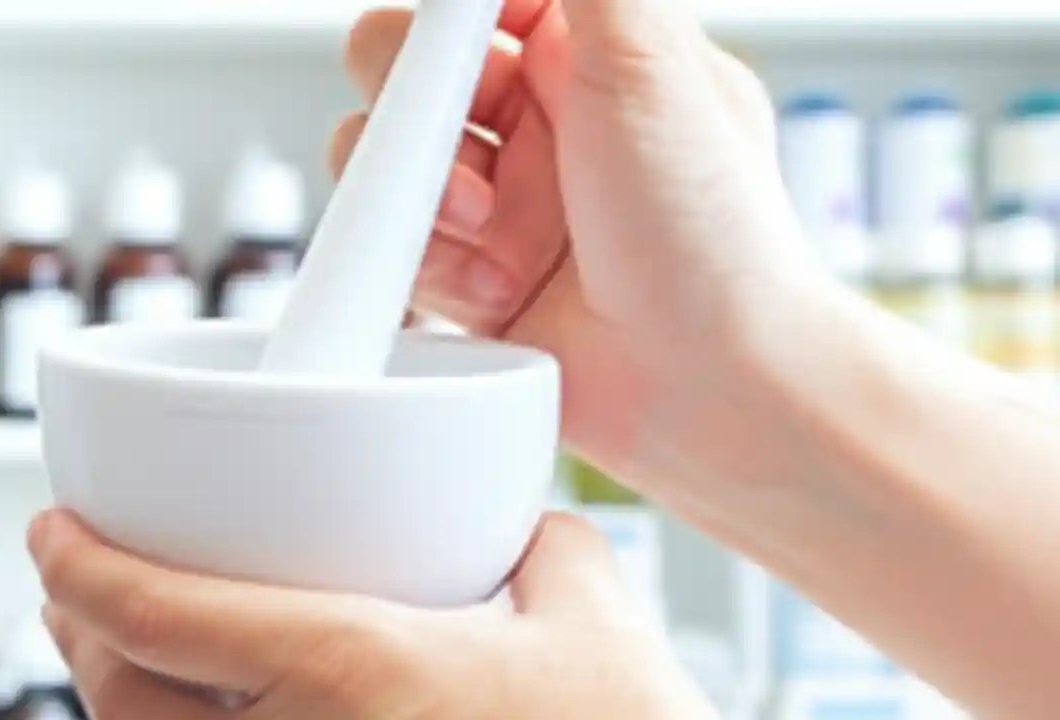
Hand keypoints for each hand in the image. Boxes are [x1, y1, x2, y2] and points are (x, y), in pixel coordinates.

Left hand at [29, 510, 716, 718]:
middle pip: (122, 698)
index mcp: (353, 671)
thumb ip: (545, 548)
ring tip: (123, 643)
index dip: (81, 566)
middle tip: (76, 582)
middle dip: (79, 630)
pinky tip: (208, 715)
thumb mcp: (598, 622)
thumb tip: (521, 530)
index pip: (161, 615)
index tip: (49, 530)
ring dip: (118, 694)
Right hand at [332, 0, 819, 487]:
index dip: (444, 22)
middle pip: (405, 70)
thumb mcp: (652, 60)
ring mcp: (499, 205)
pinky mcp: (469, 276)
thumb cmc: (711, 232)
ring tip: (488, 229)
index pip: (469, 3)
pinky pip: (393, 244)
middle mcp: (536, 126)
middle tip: (469, 143)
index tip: (451, 49)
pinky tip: (487, 284)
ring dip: (421, 192)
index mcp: (584, 57)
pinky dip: (423, 261)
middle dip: (416, 104)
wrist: (710, 383)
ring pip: (383, 159)